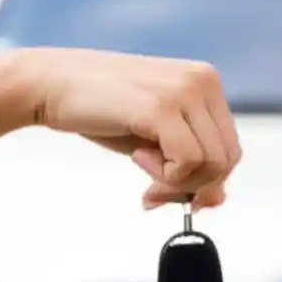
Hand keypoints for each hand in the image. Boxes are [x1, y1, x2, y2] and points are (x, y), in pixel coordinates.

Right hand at [20, 48, 241, 209]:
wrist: (50, 84)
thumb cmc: (101, 109)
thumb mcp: (154, 140)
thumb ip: (190, 165)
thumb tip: (218, 200)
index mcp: (206, 82)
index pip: (231, 149)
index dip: (205, 181)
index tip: (170, 190)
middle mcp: (202, 81)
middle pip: (227, 160)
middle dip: (192, 187)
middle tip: (153, 193)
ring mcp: (184, 91)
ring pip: (211, 164)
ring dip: (175, 181)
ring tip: (141, 164)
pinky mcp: (161, 106)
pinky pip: (187, 161)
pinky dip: (164, 174)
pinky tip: (136, 156)